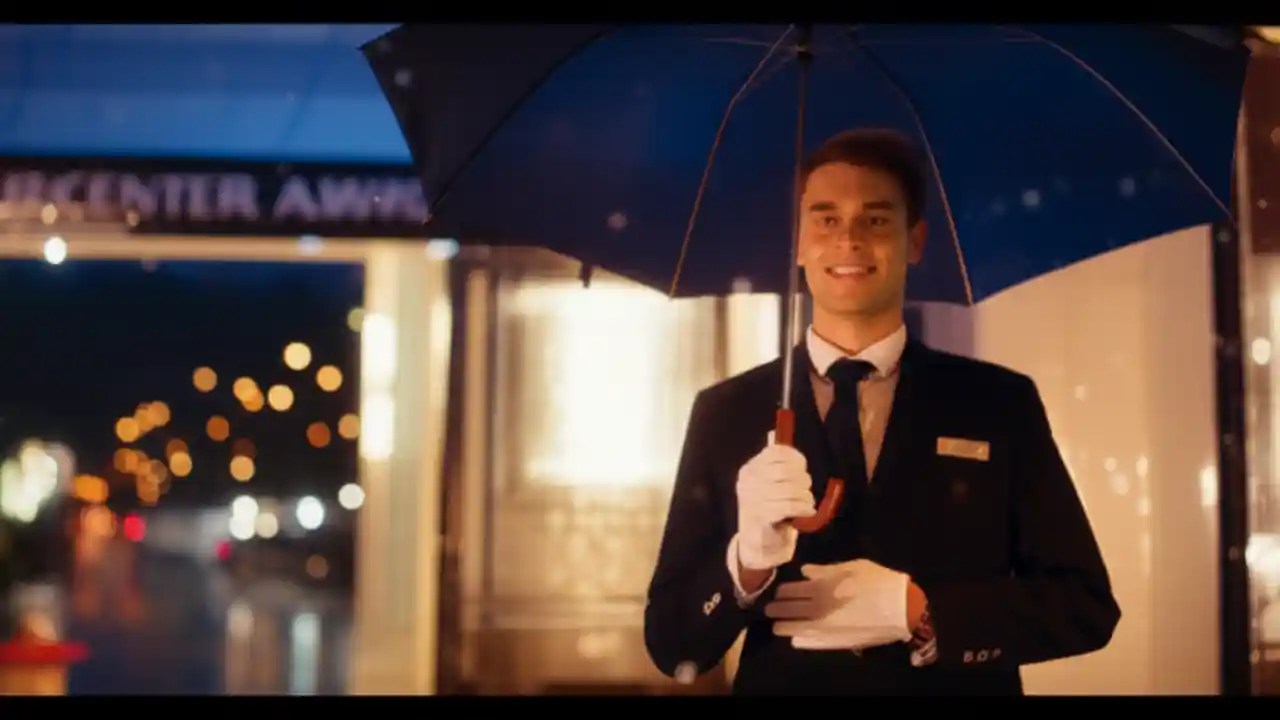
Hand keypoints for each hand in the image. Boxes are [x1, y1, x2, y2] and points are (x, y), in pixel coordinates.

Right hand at [734, 432, 814, 571]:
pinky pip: (791, 505)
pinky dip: (803, 508)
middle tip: (805, 490)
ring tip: (806, 504)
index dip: (796, 459)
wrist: (756, 543)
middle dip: (803, 480)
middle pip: (787, 470)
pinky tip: (806, 512)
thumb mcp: (765, 482)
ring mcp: (754, 499)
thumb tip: (774, 431)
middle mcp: (748, 482)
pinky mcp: (763, 516)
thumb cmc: (766, 508)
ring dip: (806, 497)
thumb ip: (771, 460)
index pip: (777, 452)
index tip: (801, 470)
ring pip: (792, 489)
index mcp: (749, 469)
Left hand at [764, 559, 913, 650]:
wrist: (901, 607)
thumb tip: (805, 571)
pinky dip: (799, 638)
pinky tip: (795, 637)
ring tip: (777, 625)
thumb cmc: (878, 581)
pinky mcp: (835, 640)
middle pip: (787, 609)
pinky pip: (810, 640)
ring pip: (794, 627)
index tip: (778, 592)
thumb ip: (825, 570)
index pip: (789, 590)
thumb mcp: (852, 567)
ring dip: (782, 625)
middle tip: (770, 609)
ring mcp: (825, 625)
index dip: (780, 592)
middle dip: (775, 609)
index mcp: (821, 586)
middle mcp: (818, 606)